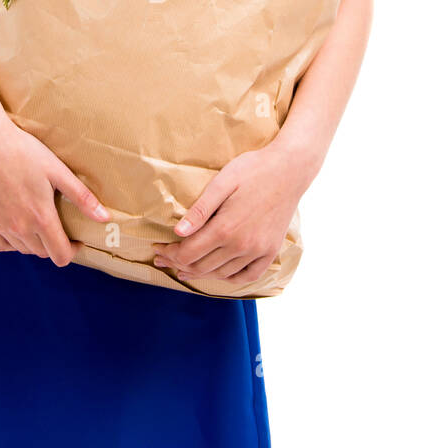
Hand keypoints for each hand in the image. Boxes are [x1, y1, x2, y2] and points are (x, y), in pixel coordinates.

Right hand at [0, 113, 109, 267]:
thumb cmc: (23, 152)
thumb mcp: (58, 171)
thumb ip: (81, 197)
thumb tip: (105, 218)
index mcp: (41, 218)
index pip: (60, 255)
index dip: (72, 251)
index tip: (76, 240)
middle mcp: (20, 228)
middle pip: (43, 253)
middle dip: (55, 244)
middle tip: (58, 227)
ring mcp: (0, 226)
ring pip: (22, 249)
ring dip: (34, 243)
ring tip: (39, 224)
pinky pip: (0, 245)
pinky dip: (11, 242)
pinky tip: (16, 228)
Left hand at [151, 137, 314, 287]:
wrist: (290, 169)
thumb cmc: (253, 169)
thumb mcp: (222, 182)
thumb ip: (200, 210)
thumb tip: (177, 232)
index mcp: (225, 228)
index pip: (188, 253)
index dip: (169, 254)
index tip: (157, 249)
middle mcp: (242, 245)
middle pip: (201, 266)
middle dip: (178, 264)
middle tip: (163, 259)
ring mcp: (258, 251)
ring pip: (222, 274)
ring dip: (200, 273)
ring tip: (185, 269)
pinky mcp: (271, 251)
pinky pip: (248, 276)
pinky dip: (230, 278)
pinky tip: (219, 273)